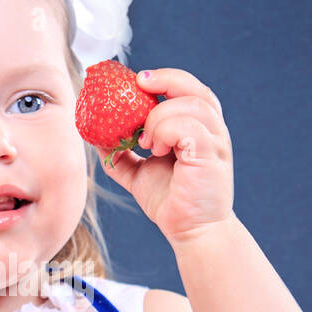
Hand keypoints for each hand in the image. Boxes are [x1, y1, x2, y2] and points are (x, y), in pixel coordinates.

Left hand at [99, 68, 233, 246]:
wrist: (192, 232)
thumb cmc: (172, 202)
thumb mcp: (139, 173)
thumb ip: (122, 155)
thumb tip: (96, 138)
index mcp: (198, 129)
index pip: (189, 90)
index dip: (165, 78)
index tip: (137, 80)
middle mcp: (212, 131)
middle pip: (196, 88)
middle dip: (166, 79)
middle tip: (138, 84)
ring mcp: (215, 142)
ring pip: (190, 105)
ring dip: (159, 116)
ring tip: (145, 142)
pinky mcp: (211, 155)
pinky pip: (188, 127)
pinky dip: (165, 132)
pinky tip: (155, 151)